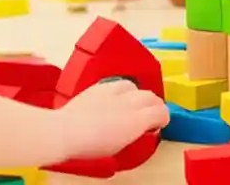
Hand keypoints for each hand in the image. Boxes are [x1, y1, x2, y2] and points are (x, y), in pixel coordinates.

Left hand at [55, 80, 169, 159]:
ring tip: (131, 106)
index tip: (158, 123)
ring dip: (137, 96)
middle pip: (151, 96)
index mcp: (137, 119)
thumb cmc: (90, 144)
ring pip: (135, 87)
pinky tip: (115, 99)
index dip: (163, 118)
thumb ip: (136, 132)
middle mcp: (129, 100)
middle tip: (149, 115)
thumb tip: (142, 128)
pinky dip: (121, 91)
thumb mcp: (121, 145)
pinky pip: (118, 84)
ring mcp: (114, 90)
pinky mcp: (100, 85)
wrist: (66, 131)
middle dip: (153, 105)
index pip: (161, 111)